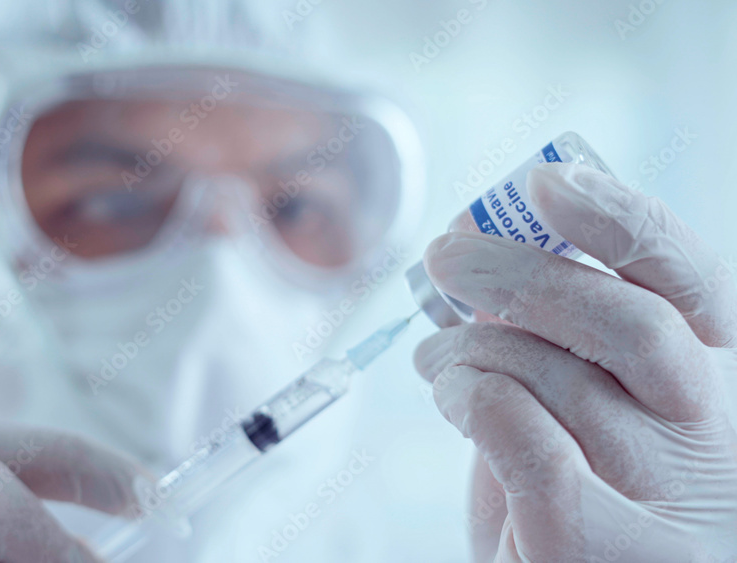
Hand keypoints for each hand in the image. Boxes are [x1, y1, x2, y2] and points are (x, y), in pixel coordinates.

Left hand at [414, 163, 736, 561]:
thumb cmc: (574, 508)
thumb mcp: (582, 418)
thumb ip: (560, 346)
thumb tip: (487, 246)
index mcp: (712, 395)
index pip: (694, 288)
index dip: (624, 221)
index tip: (549, 180)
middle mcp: (712, 445)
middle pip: (634, 324)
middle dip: (525, 273)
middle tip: (447, 257)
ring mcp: (666, 503)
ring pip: (556, 375)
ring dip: (470, 349)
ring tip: (436, 358)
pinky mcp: (600, 550)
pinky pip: (522, 435)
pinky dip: (470, 398)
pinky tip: (452, 400)